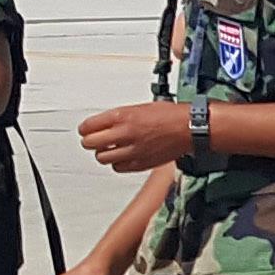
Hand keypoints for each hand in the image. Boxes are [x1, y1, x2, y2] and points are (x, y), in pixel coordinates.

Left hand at [74, 98, 188, 172]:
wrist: (189, 128)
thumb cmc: (170, 115)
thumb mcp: (140, 107)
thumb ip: (120, 117)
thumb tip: (105, 124)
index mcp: (123, 116)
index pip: (89, 126)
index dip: (85, 129)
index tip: (85, 130)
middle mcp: (125, 133)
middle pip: (91, 143)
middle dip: (90, 141)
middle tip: (93, 140)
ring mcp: (132, 150)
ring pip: (102, 158)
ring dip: (103, 153)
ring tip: (109, 149)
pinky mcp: (140, 163)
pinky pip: (117, 167)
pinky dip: (116, 163)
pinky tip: (121, 157)